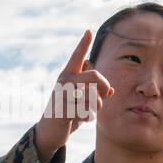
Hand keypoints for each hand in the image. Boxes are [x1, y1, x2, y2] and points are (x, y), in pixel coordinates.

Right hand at [33, 30, 113, 160]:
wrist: (51, 131)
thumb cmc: (69, 113)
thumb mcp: (83, 100)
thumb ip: (96, 92)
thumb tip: (111, 90)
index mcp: (68, 75)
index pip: (77, 56)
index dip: (83, 44)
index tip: (89, 31)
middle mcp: (64, 81)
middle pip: (95, 75)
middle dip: (104, 85)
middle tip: (105, 94)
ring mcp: (62, 94)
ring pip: (93, 96)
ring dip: (96, 106)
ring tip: (88, 111)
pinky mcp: (63, 109)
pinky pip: (87, 111)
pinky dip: (89, 117)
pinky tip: (80, 120)